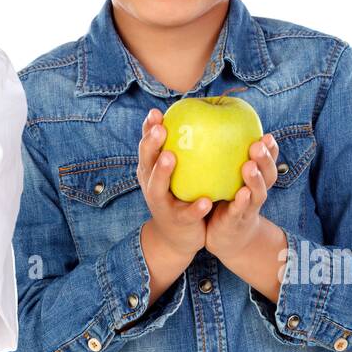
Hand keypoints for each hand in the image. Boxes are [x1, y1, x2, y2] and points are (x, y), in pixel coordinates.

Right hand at [137, 108, 210, 260]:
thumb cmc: (177, 195)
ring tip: (171, 157)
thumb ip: (180, 150)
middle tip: (161, 129)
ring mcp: (161, 204)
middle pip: (147, 162)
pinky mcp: (177, 221)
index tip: (155, 113)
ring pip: (158, 187)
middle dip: (151, 144)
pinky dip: (195, 208)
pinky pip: (186, 214)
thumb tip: (194, 118)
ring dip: (162, 172)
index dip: (148, 130)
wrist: (175, 238)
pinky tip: (206, 201)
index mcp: (150, 171)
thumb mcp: (172, 173)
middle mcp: (150, 185)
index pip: (146, 146)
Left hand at [204, 133, 278, 261]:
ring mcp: (248, 208)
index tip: (268, 136)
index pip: (268, 162)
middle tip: (258, 145)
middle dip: (265, 160)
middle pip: (268, 175)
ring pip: (258, 193)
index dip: (271, 150)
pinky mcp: (236, 222)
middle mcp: (257, 192)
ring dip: (255, 180)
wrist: (228, 239)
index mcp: (256, 180)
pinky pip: (240, 211)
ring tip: (250, 166)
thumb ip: (226, 158)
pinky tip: (241, 193)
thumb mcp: (229, 179)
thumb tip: (212, 125)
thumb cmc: (227, 201)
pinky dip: (242, 203)